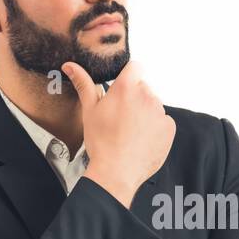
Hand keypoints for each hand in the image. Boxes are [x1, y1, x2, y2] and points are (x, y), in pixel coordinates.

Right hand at [63, 58, 174, 207]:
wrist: (117, 172)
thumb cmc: (101, 142)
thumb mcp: (89, 111)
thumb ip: (84, 84)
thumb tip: (70, 65)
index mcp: (126, 88)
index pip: (135, 67)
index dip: (129, 77)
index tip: (122, 90)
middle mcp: (146, 96)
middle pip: (143, 89)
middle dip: (134, 99)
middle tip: (121, 118)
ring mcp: (160, 112)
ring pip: (153, 105)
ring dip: (145, 113)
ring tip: (130, 132)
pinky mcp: (169, 127)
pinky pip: (162, 121)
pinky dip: (155, 128)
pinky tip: (141, 140)